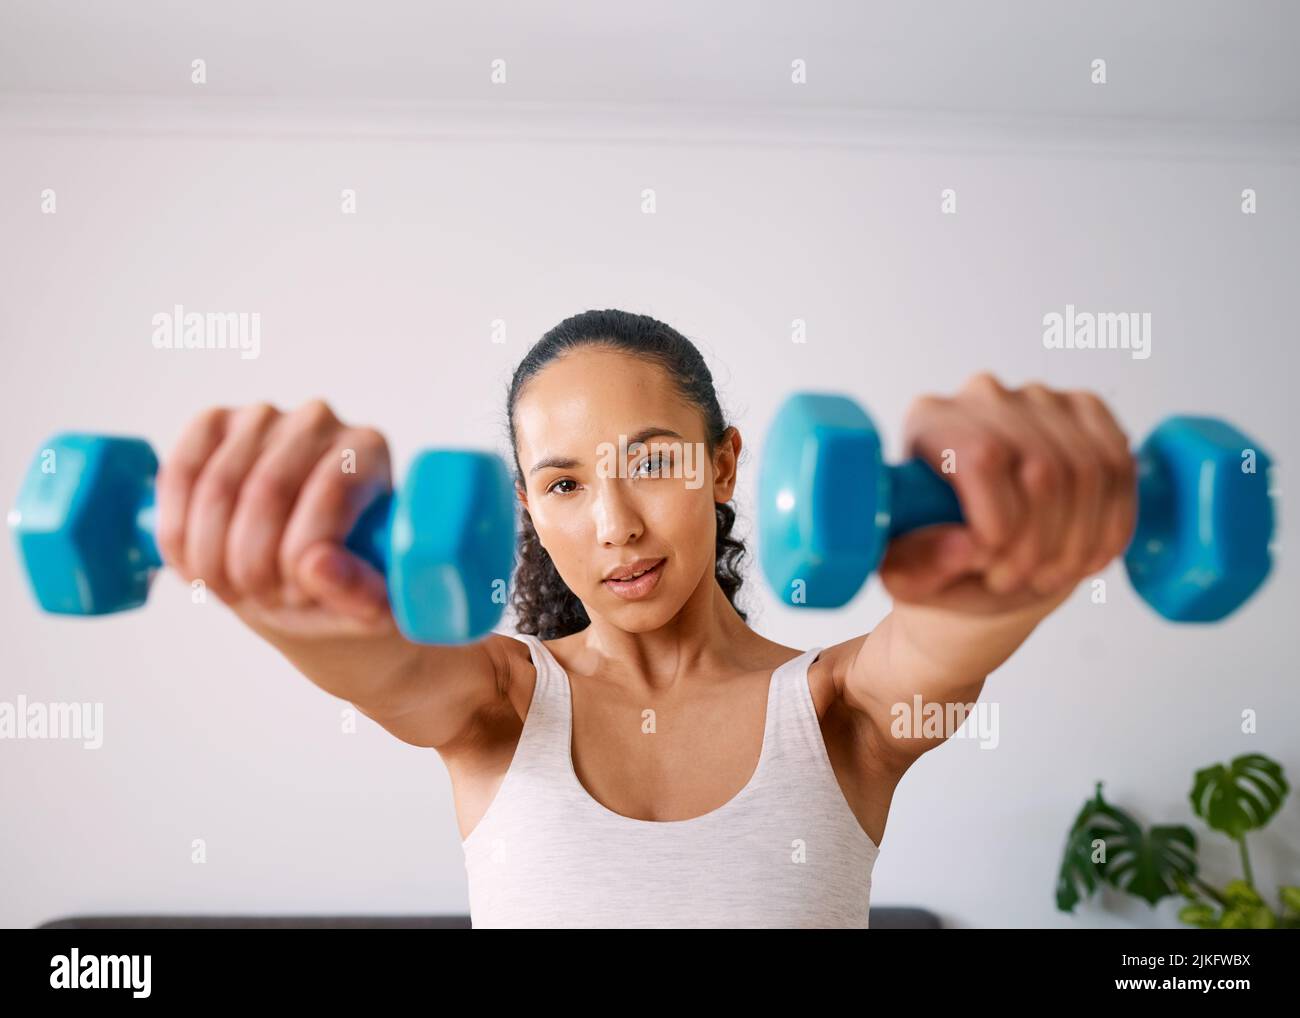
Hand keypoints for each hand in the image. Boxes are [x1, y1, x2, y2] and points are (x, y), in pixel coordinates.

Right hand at [155, 401, 396, 639]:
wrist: (298, 577)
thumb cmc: (341, 587)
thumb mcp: (369, 609)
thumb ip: (361, 595)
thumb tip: (317, 566)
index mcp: (367, 453)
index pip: (329, 494)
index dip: (300, 559)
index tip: (298, 599)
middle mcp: (318, 421)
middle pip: (267, 492)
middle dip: (254, 567)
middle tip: (263, 600)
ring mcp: (261, 417)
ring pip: (216, 491)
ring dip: (212, 560)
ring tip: (235, 589)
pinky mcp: (211, 424)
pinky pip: (179, 474)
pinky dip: (177, 531)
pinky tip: (197, 564)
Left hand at [878, 374, 1138, 615]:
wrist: (982, 555)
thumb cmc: (940, 559)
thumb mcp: (911, 577)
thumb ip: (917, 569)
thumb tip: (964, 547)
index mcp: (929, 422)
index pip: (982, 458)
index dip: (999, 523)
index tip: (989, 566)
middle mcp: (984, 397)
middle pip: (1042, 468)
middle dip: (1038, 546)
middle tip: (1015, 582)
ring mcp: (1039, 399)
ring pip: (1088, 472)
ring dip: (1076, 543)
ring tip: (1046, 577)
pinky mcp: (1086, 411)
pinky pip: (1119, 468)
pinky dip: (1110, 526)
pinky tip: (1084, 558)